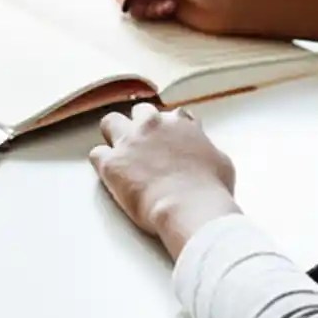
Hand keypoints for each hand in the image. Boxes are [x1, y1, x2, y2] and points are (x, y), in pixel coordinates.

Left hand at [89, 103, 241, 258]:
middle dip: (140, 125)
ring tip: (119, 153)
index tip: (169, 140)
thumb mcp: (221, 162)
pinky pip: (96, 154)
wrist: (188, 206)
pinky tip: (110, 175)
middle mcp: (152, 125)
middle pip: (139, 112)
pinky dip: (102, 163)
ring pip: (110, 122)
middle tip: (144, 146)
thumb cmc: (209, 189)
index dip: (170, 128)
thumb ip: (206, 149)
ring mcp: (129, 142)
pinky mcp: (111, 162)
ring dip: (114, 135)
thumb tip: (204, 151)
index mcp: (180, 124)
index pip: (172, 115)